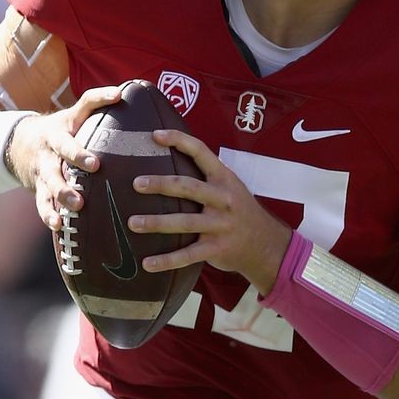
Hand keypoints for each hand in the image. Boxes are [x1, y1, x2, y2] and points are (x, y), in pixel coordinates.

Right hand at [8, 86, 121, 230]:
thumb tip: (133, 96)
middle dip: (78, 155)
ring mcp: (44, 165)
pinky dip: (48, 214)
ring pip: (51, 178)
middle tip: (95, 165)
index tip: (118, 95)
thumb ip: (101, 110)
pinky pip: (42, 201)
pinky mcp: (37, 185)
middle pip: (64, 146)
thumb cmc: (62, 131)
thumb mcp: (76, 117)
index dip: (101, 97)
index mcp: (68, 122)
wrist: (19, 144)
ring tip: (78, 204)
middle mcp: (53, 142)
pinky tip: (58, 225)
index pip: (86, 103)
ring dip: (63, 192)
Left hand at [128, 129, 292, 291]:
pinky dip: (167, 260)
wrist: (266, 244)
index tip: (154, 135)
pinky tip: (147, 263)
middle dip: (160, 185)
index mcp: (224, 178)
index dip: (179, 140)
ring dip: (156, 223)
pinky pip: (188, 255)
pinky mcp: (217, 249)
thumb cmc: (239, 210)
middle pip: (188, 188)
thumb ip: (206, 176)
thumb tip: (168, 161)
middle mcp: (223, 199)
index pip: (201, 152)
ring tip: (132, 223)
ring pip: (184, 222)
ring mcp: (221, 225)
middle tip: (136, 183)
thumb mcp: (230, 187)